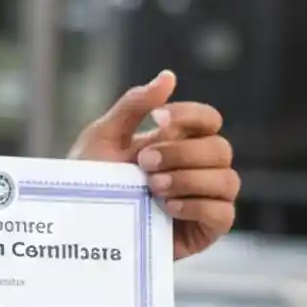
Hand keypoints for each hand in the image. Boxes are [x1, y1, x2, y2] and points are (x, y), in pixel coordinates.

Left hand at [69, 70, 237, 259]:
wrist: (78, 223)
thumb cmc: (89, 179)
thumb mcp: (104, 137)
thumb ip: (135, 105)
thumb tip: (169, 76)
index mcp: (178, 142)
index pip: (208, 119)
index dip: (190, 115)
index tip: (158, 118)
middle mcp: (197, 168)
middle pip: (220, 148)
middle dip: (182, 152)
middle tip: (144, 163)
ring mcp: (205, 199)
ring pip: (227, 179)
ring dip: (189, 178)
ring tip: (153, 186)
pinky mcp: (204, 229)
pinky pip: (224, 213)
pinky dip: (198, 205)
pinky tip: (167, 207)